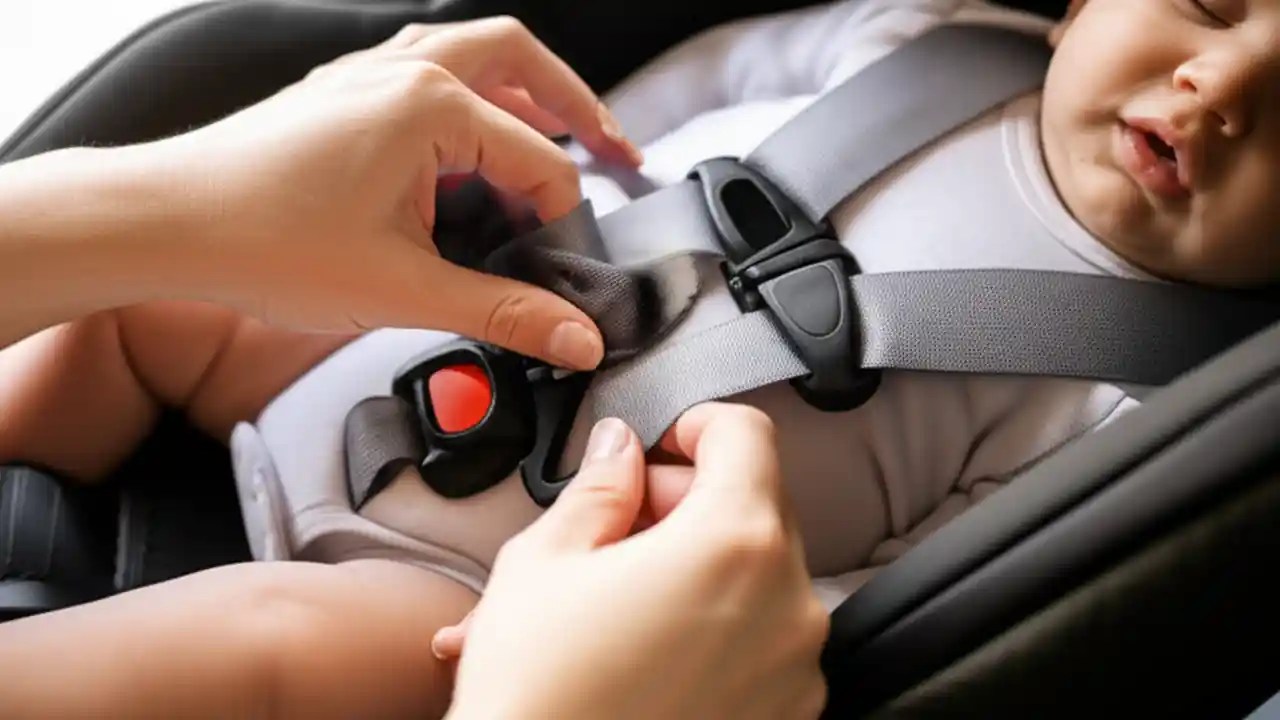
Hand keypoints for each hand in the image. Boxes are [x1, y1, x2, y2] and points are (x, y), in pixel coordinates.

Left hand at [151, 17, 641, 368]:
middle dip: (577, 104)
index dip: (562, 219)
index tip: (565, 269)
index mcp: (429, 108)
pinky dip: (468, 94)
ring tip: (557, 130)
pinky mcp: (341, 94)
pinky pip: (424, 70)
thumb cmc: (262, 243)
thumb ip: (502, 312)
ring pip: (471, 52)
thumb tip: (574, 337)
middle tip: (616, 149)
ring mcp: (367, 76)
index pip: (536, 160)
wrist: (163, 224)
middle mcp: (402, 74)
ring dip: (523, 86)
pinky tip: (467, 142)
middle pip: (520, 60)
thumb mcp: (402, 290)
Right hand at [438, 405, 828, 719]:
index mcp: (733, 543)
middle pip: (757, 503)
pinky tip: (651, 641)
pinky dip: (720, 624)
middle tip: (622, 527)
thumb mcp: (545, 563)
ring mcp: (795, 667)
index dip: (696, 425)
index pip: (747, 435)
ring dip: (703, 564)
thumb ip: (599, 488)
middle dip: (690, 501)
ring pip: (760, 573)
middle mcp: (788, 604)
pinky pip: (765, 638)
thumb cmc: (537, 697)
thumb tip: (619, 450)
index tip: (663, 445)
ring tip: (625, 595)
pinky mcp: (786, 714)